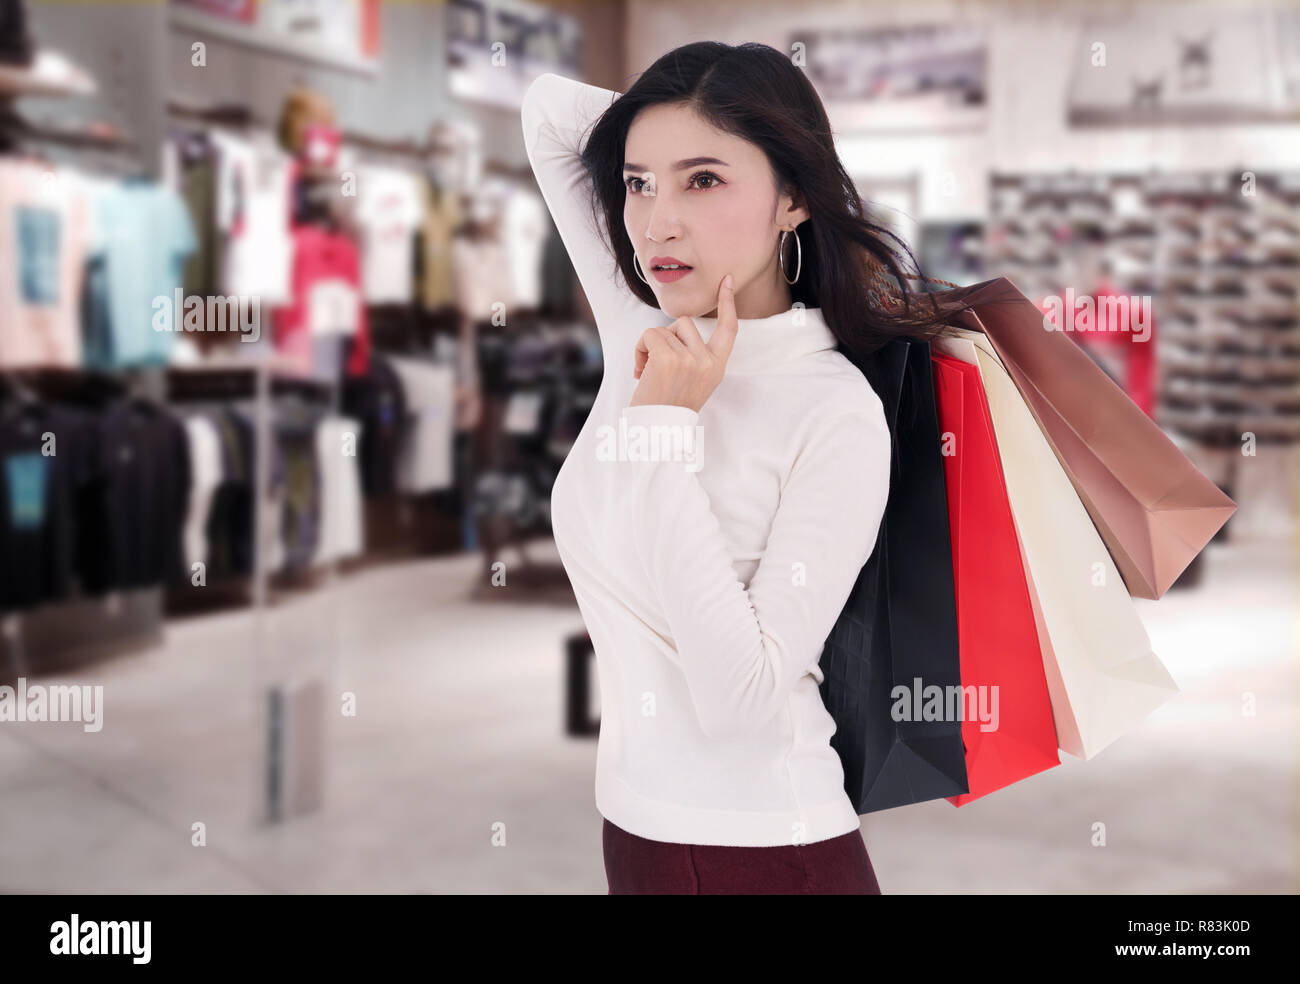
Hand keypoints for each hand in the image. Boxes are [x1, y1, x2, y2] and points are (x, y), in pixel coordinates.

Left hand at [629, 274, 736, 411]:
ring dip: (651, 345)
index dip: (728, 303)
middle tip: (657, 364)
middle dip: (667, 337)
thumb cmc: (669, 406)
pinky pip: (650, 335)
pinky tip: (640, 371)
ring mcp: (689, 360)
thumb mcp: (694, 381)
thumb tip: (678, 330)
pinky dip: (640, 349)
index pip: (729, 329)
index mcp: (717, 367)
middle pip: (685, 324)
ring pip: (665, 329)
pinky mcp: (668, 359)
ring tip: (648, 371)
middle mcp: (707, 362)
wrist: (657, 429)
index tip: (727, 281)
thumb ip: (695, 356)